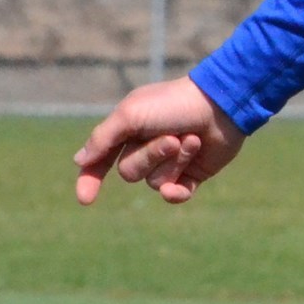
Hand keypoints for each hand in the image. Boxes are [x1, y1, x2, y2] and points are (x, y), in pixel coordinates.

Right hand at [73, 76, 245, 206]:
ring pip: (153, 182)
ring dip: (173, 162)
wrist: (223, 105)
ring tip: (191, 139)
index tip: (86, 199)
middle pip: (129, 172)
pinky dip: (176, 192)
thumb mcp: (132, 113)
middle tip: (172, 137)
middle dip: (150, 156)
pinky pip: (174, 195)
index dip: (90, 178)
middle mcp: (146, 147)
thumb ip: (104, 137)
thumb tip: (80, 161)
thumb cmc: (175, 104)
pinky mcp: (192, 174)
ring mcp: (169, 162)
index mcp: (130, 130)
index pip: (101, 160)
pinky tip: (181, 186)